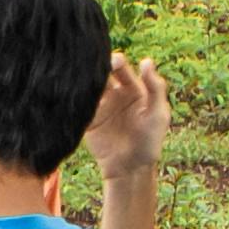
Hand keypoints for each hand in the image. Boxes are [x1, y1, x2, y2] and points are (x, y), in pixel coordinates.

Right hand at [83, 51, 171, 184]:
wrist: (129, 169)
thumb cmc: (149, 141)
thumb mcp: (157, 114)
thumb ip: (155, 88)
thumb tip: (146, 61)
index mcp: (132, 88)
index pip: (122, 68)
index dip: (117, 62)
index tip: (114, 59)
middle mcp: (114, 93)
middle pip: (102, 74)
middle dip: (97, 68)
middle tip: (94, 66)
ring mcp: (99, 105)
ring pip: (89, 87)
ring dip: (84, 81)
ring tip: (81, 79)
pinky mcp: (87, 119)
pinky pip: (79, 105)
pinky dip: (75, 99)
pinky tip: (71, 94)